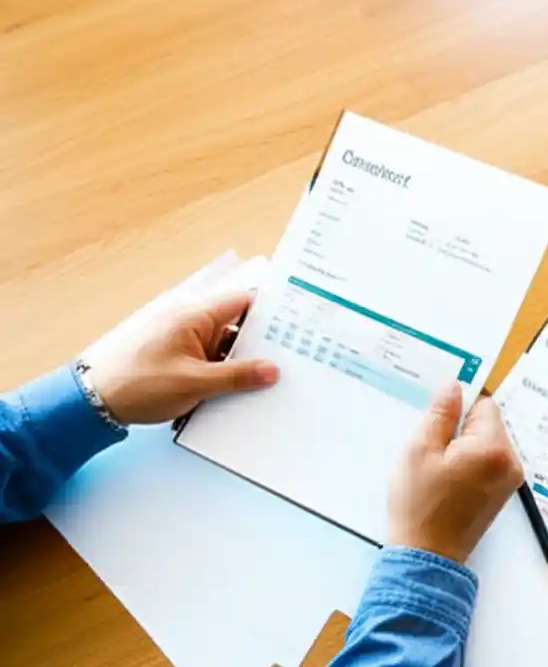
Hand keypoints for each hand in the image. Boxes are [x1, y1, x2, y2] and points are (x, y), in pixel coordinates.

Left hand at [87, 292, 278, 423]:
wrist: (96, 401)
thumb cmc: (138, 384)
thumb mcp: (195, 383)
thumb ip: (237, 376)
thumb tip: (271, 370)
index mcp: (195, 316)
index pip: (243, 301)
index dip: (271, 309)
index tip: (296, 321)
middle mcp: (192, 323)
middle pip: (239, 325)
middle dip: (262, 341)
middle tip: (291, 356)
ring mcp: (186, 340)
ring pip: (227, 345)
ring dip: (243, 361)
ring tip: (269, 378)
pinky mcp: (180, 357)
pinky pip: (212, 359)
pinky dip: (226, 371)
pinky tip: (239, 388)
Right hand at [387, 381, 523, 562]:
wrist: (427, 556)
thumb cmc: (420, 505)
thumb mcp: (420, 450)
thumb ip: (441, 413)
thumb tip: (454, 385)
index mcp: (494, 448)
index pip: (484, 404)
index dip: (459, 406)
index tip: (438, 417)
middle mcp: (511, 462)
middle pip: (489, 423)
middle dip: (461, 428)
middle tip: (433, 448)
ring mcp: (510, 479)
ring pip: (487, 442)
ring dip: (464, 445)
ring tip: (439, 467)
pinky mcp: (503, 492)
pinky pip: (489, 461)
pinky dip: (470, 462)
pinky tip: (448, 478)